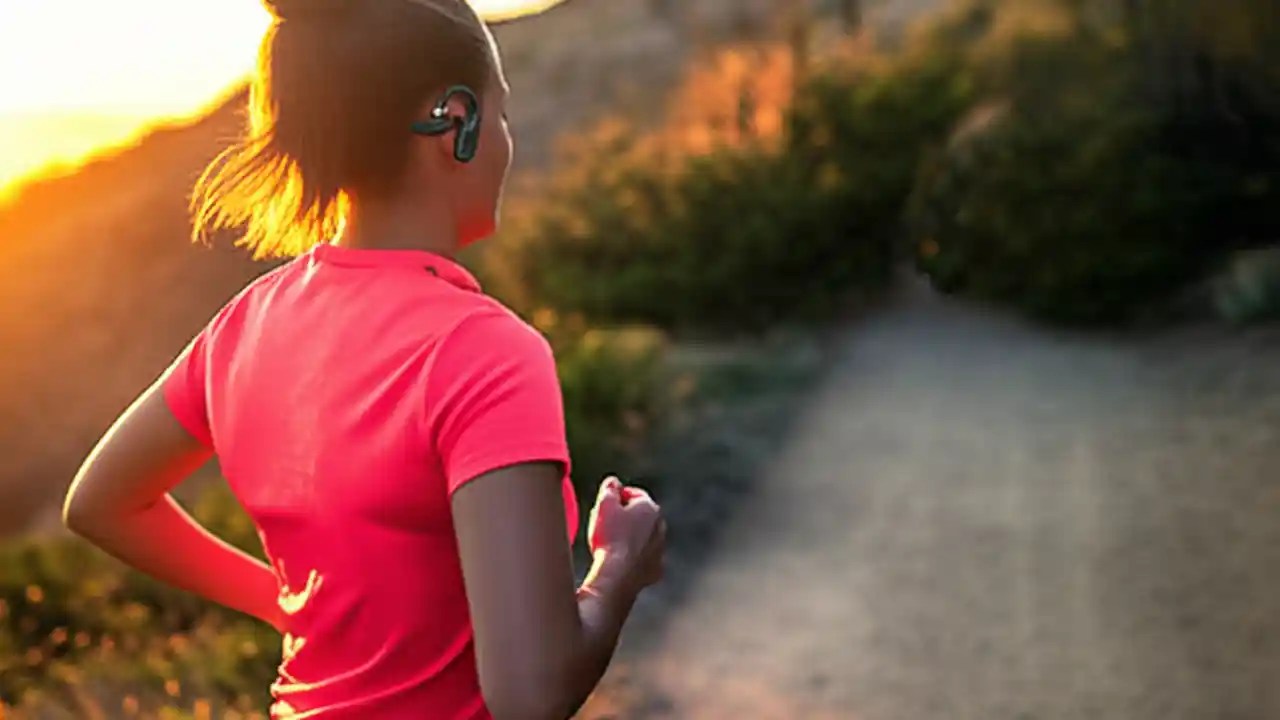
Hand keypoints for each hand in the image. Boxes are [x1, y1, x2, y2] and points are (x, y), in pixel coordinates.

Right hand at [586, 476, 666, 593]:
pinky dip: (634, 559)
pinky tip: (620, 562)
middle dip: (625, 518)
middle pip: (641, 516)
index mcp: (650, 508)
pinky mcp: (656, 570)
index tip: (604, 505)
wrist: (617, 576)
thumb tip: (613, 482)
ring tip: (610, 545)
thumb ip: (609, 489)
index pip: (634, 494)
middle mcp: (660, 527)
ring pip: (644, 538)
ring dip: (631, 538)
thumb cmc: (610, 538)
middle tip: (605, 524)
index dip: (617, 497)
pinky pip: (644, 560)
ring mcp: (660, 550)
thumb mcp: (604, 506)